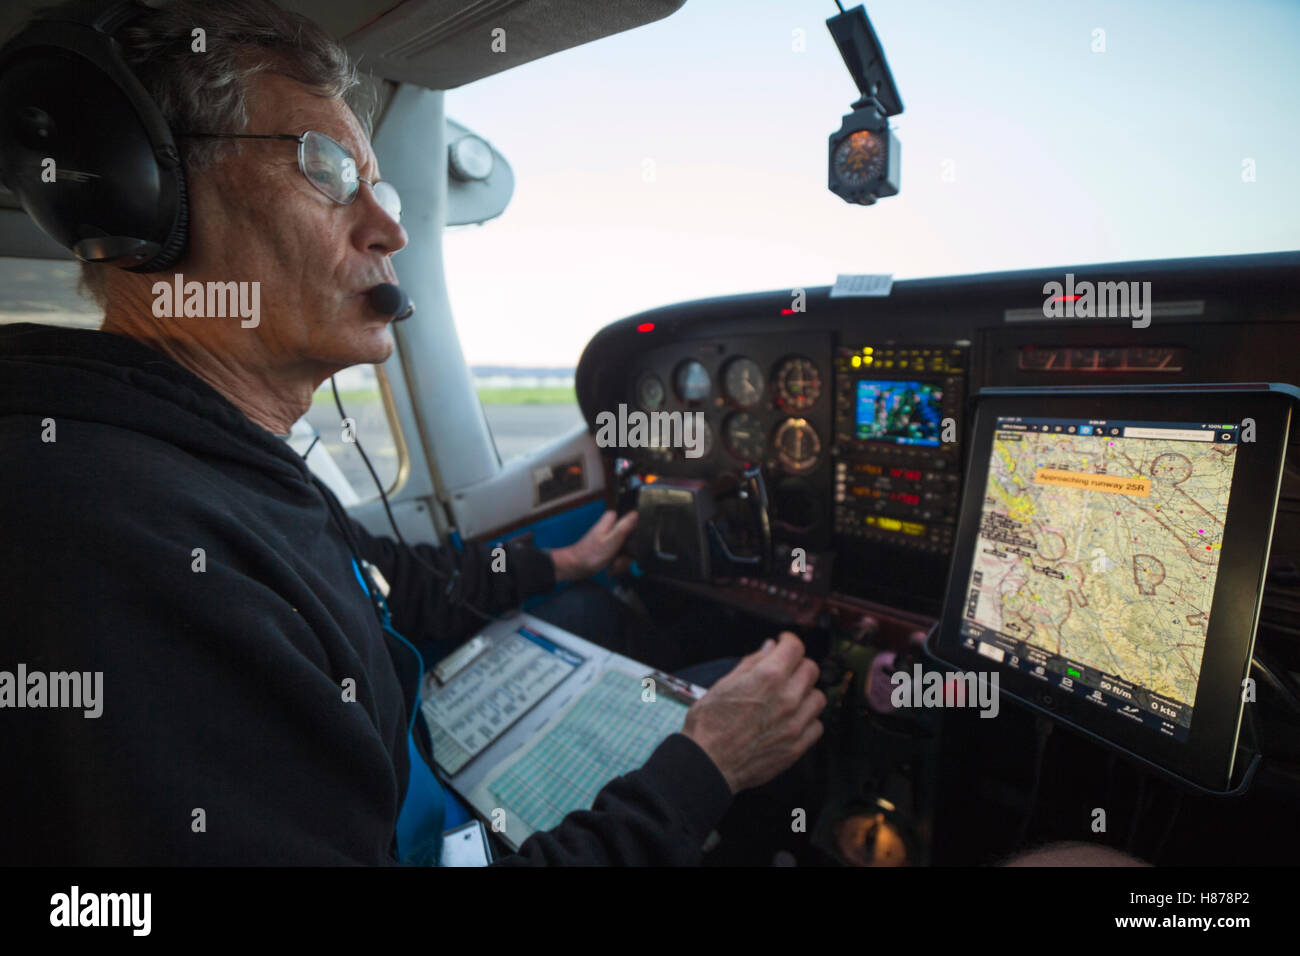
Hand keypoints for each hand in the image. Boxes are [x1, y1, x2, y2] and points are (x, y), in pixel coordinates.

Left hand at [549, 509, 637, 581]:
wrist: (576, 566)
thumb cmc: (589, 555)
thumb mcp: (611, 541)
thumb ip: (624, 527)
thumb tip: (636, 514)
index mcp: (612, 520)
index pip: (635, 523)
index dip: (637, 537)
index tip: (631, 548)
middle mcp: (613, 526)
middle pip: (633, 538)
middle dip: (629, 554)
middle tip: (619, 560)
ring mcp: (613, 537)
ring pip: (630, 549)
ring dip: (624, 560)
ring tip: (614, 565)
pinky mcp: (612, 547)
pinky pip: (623, 554)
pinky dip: (620, 562)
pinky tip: (613, 566)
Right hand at [681, 632, 824, 793]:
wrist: (708, 763)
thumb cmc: (709, 724)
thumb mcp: (723, 684)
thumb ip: (752, 663)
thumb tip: (770, 647)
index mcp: (768, 677)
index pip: (795, 647)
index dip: (788, 641)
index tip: (784, 644)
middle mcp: (787, 697)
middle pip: (811, 670)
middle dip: (797, 665)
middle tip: (784, 671)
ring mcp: (795, 723)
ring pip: (818, 697)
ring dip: (805, 693)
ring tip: (789, 698)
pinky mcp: (797, 746)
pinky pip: (817, 726)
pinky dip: (807, 720)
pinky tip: (791, 720)